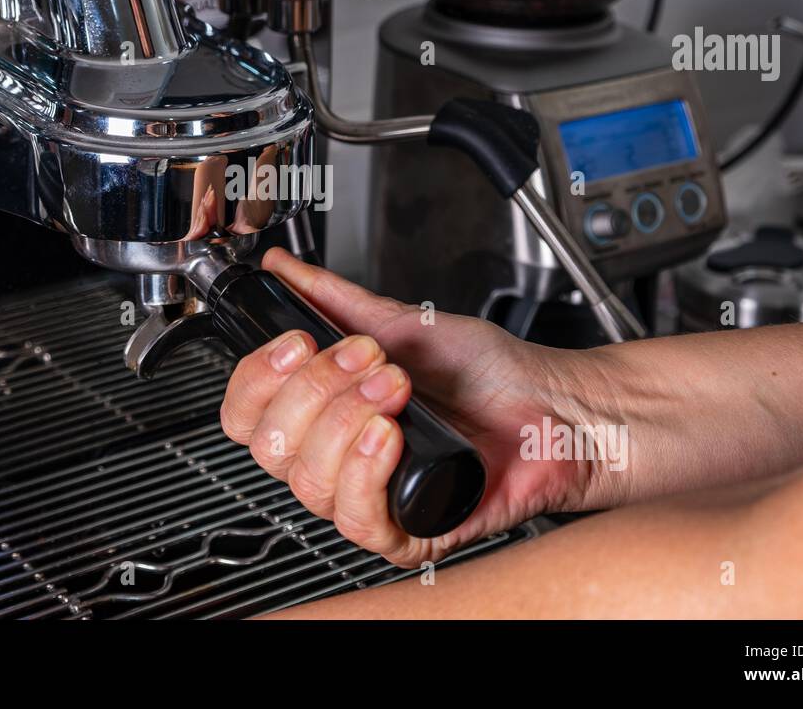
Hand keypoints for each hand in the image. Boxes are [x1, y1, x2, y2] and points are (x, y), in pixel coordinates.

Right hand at [221, 248, 626, 566]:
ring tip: (398, 389)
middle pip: (269, 446)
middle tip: (372, 359)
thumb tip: (283, 268)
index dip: (259, 377)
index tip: (298, 341)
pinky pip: (356, 519)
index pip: (247, 414)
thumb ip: (334, 299)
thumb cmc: (492, 375)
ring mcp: (368, 499)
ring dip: (348, 421)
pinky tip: (392, 436)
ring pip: (308, 481)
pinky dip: (368, 470)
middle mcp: (337, 461)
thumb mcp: (402, 323)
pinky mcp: (405, 534)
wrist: (555, 405)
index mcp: (323, 416)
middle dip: (317, 389)